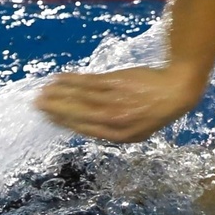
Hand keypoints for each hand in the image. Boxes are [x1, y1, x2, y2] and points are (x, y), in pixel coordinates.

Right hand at [35, 65, 201, 142]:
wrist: (176, 90)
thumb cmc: (156, 110)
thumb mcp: (138, 129)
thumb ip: (113, 129)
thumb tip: (85, 125)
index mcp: (121, 136)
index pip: (85, 130)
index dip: (65, 123)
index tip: (49, 117)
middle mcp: (116, 120)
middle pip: (79, 114)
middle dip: (56, 108)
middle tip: (37, 103)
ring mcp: (115, 100)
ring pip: (80, 97)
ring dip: (59, 93)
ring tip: (44, 90)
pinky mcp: (116, 82)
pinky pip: (88, 82)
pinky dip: (72, 80)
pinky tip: (60, 78)